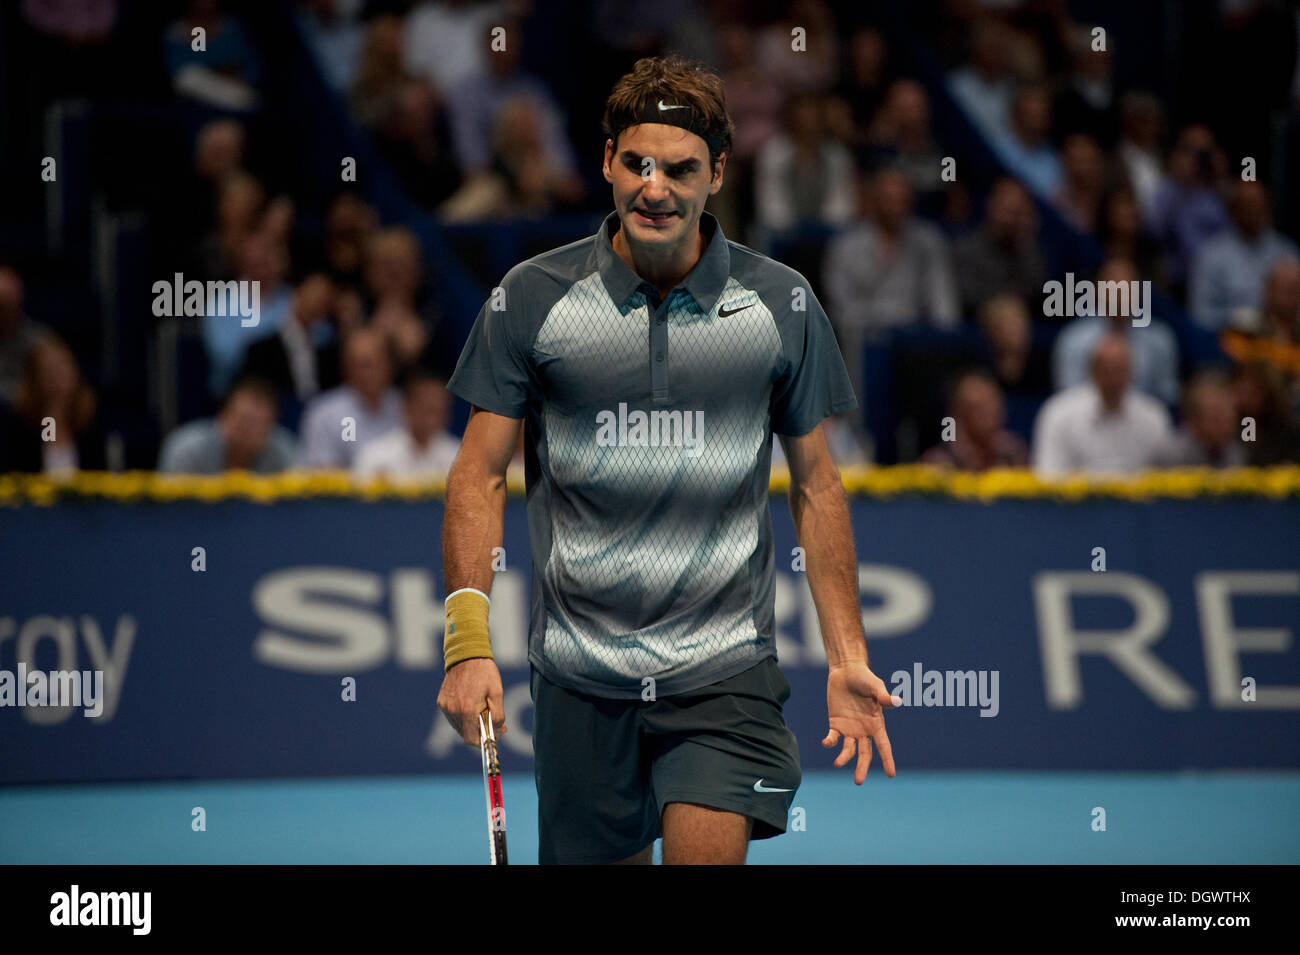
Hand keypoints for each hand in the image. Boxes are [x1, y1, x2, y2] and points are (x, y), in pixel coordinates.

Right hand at [437, 657, 505, 746]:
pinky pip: (453, 717)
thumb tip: (496, 731)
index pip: (472, 739)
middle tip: (494, 721)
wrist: (466, 655)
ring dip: (472, 724)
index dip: (484, 741)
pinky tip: (472, 704)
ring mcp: (445, 707)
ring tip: (483, 709)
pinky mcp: (442, 702)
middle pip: (466, 734)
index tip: (495, 734)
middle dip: (480, 732)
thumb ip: (498, 715)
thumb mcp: (497, 693)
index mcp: (467, 710)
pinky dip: (463, 716)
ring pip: (459, 727)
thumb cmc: (484, 672)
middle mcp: (453, 711)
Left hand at [823, 662, 897, 782]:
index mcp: (876, 724)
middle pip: (865, 754)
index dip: (888, 760)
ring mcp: (849, 728)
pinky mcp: (835, 723)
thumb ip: (883, 696)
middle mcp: (864, 730)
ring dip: (843, 758)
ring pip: (848, 749)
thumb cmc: (864, 677)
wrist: (845, 671)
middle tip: (858, 781)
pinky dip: (830, 741)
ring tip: (837, 763)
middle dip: (862, 767)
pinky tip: (826, 742)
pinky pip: (833, 737)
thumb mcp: (875, 686)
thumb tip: (896, 702)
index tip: (891, 775)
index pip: (884, 745)